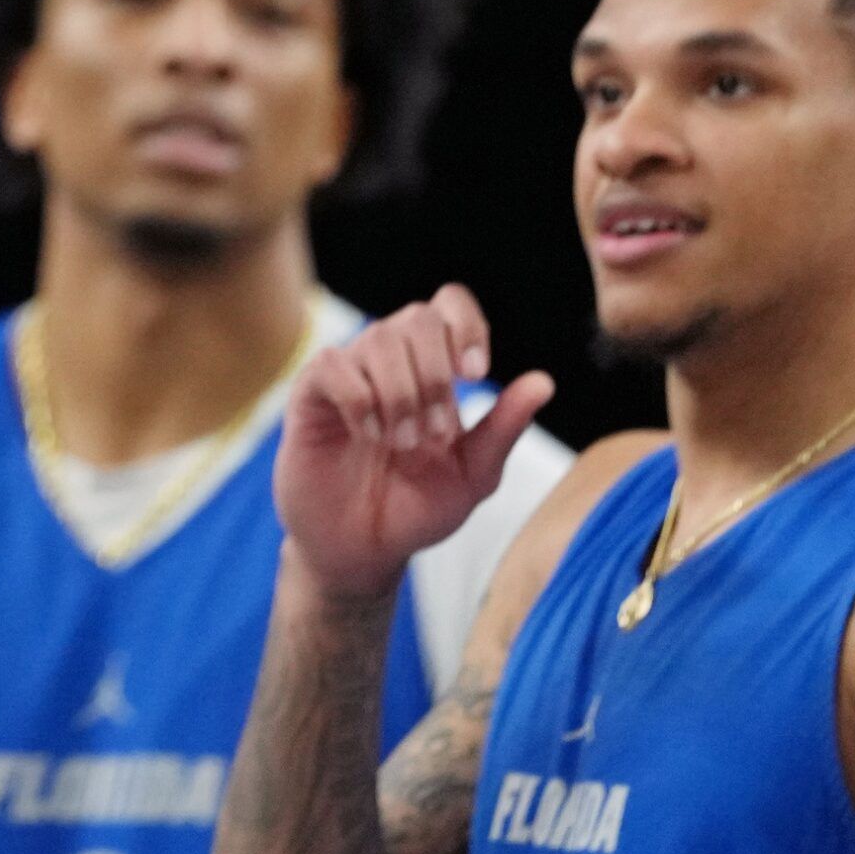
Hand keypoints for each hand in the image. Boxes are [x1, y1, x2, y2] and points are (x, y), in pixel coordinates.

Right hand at [275, 286, 556, 599]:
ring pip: (379, 340)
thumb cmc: (417, 507)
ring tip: (402, 443)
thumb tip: (545, 381)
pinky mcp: (310, 395)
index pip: (448, 304)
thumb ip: (504, 427)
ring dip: (402, 395)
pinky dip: (360, 401)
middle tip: (435, 432)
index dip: (466, 326)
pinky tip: (368, 436)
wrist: (364, 549)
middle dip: (436, 375)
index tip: (474, 375)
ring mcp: (347, 374)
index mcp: (431, 368)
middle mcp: (388, 360)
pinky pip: (334, 366)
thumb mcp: (473, 472)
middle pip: (417, 318)